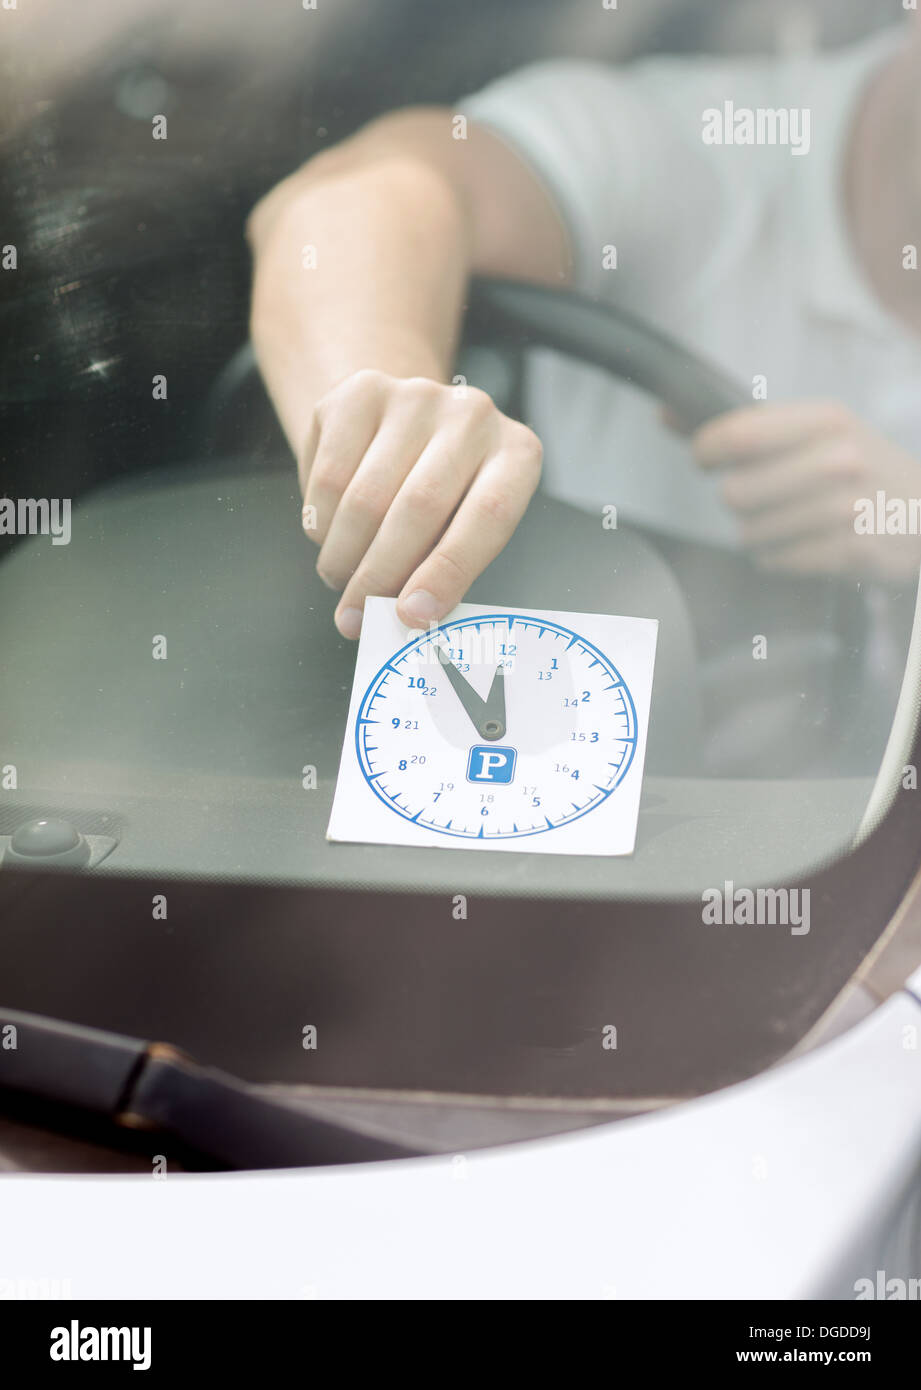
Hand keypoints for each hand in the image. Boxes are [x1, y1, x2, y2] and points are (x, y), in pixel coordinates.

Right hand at [300, 369, 541, 637]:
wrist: (405, 423)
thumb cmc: (445, 492)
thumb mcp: (465, 526)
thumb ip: (446, 566)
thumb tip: (406, 616)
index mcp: (517, 455)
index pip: (487, 516)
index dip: (446, 573)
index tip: (411, 615)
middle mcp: (473, 415)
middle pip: (418, 507)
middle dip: (379, 576)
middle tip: (356, 618)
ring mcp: (415, 396)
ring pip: (365, 496)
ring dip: (344, 555)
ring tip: (340, 580)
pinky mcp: (360, 392)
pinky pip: (329, 474)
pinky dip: (321, 521)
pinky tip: (327, 536)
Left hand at [691, 400, 920, 582]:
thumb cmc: (859, 469)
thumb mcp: (815, 431)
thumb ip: (742, 426)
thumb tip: (668, 413)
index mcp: (826, 420)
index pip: (738, 434)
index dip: (706, 450)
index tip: (706, 458)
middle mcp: (838, 460)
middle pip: (735, 493)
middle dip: (742, 501)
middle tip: (769, 497)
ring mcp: (846, 508)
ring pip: (750, 533)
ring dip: (761, 533)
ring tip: (795, 522)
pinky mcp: (849, 551)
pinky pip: (774, 562)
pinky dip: (781, 557)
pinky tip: (808, 543)